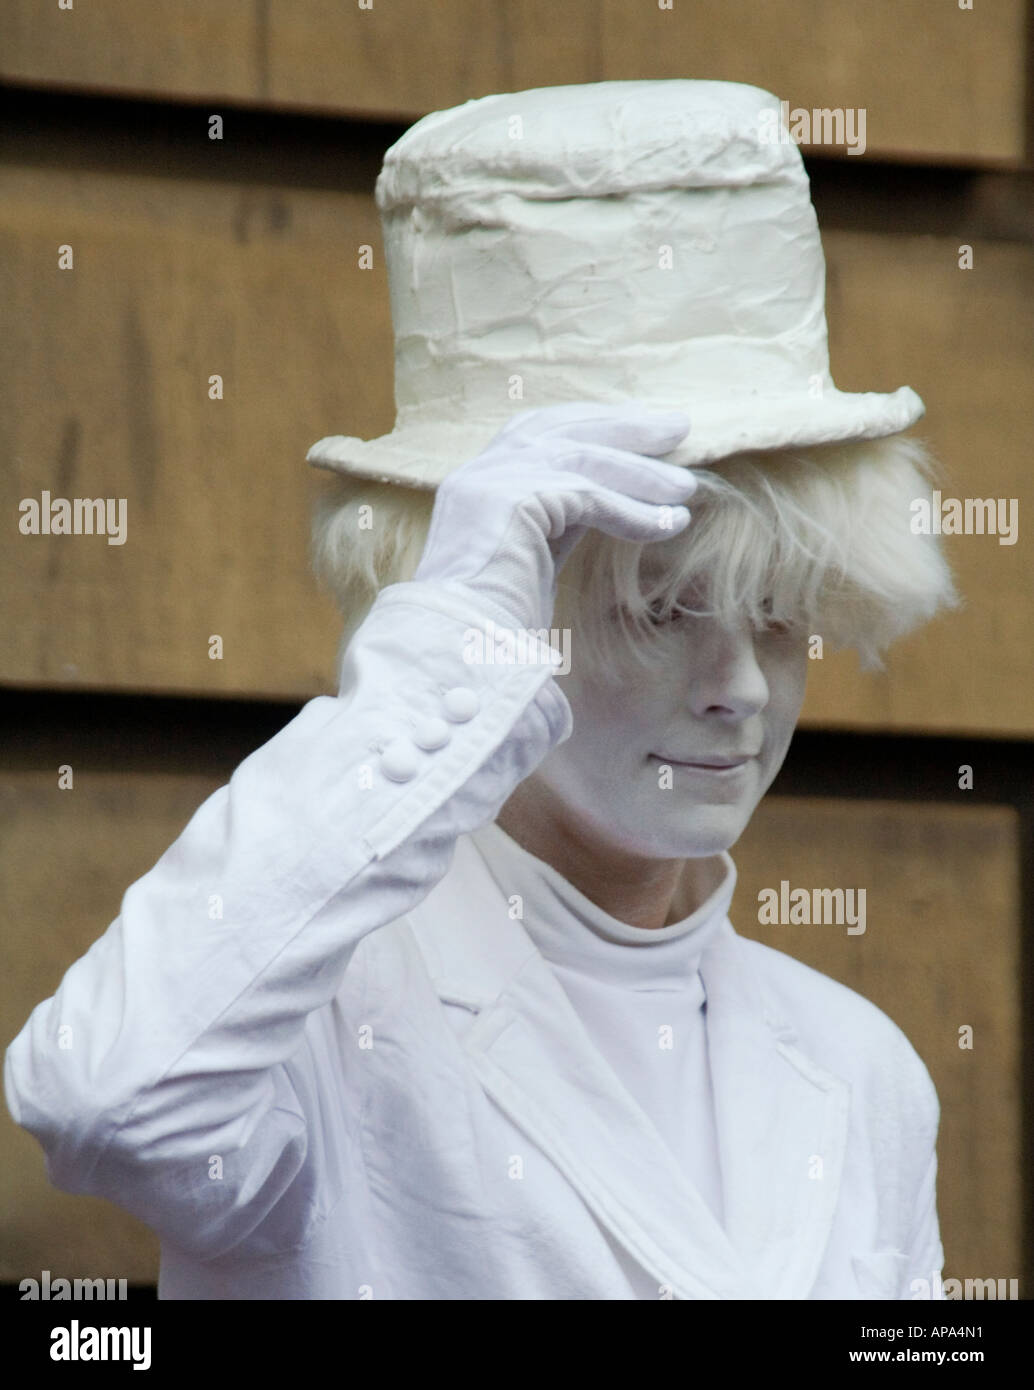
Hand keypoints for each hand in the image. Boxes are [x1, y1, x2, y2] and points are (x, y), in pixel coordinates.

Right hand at [411, 401, 696, 632]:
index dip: (592, 426)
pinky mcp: (513, 500)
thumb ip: (557, 529)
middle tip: (678, 426)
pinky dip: (634, 510)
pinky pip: (589, 495)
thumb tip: (616, 510)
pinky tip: (668, 524)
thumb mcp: (530, 563)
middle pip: (561, 428)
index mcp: (476, 486)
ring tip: (686, 489)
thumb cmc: (488, 630)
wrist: (455, 654)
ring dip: (641, 473)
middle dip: (623, 426)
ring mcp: (491, 481)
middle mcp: (478, 473)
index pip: (538, 435)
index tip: (639, 432)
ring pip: (582, 458)